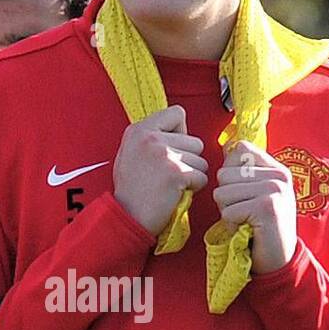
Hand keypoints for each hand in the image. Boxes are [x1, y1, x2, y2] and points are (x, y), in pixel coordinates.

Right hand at [113, 105, 207, 236]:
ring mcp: (164, 154)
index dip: (181, 132)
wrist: (127, 216)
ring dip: (192, 175)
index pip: (177, 113)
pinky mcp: (176, 173)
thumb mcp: (130, 153)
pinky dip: (194, 188)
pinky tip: (176, 193)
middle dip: (189, 159)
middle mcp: (151, 137)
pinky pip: (202, 177)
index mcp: (138, 129)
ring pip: (201, 160)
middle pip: (195, 141)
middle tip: (169, 174)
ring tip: (171, 185)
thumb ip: (151, 137)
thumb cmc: (131, 190)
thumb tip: (177, 130)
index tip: (171, 148)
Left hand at [213, 139, 296, 273]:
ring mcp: (274, 189)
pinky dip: (231, 225)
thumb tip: (225, 147)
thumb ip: (244, 171)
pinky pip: (228, 212)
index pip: (239, 149)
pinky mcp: (267, 207)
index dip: (230, 171)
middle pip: (224, 173)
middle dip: (226, 197)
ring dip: (228, 212)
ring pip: (222, 193)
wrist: (279, 261)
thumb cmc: (260, 227)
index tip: (242, 192)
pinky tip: (248, 230)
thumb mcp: (255, 193)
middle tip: (245, 213)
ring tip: (246, 221)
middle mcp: (278, 175)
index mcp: (276, 168)